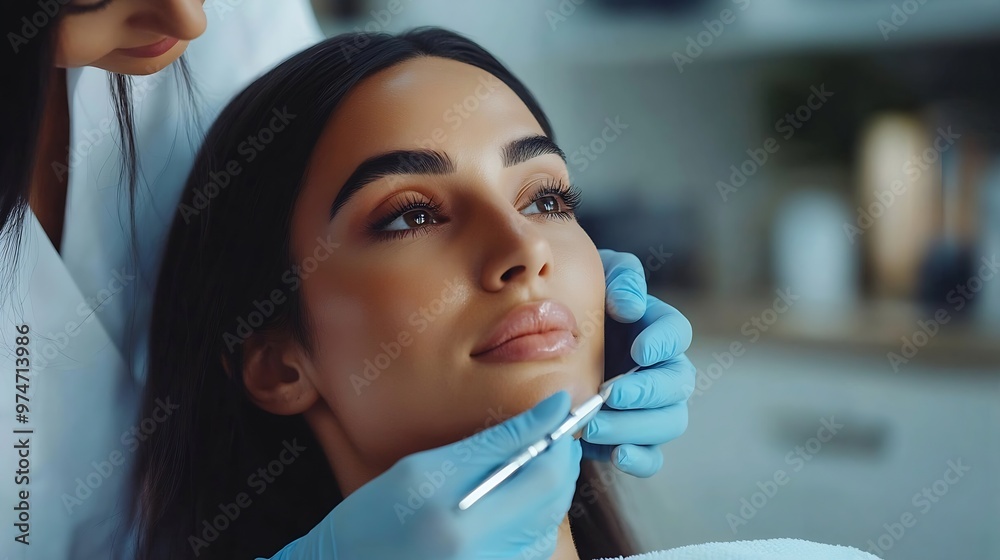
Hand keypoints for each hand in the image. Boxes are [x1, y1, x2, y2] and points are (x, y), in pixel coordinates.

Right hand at [265, 392, 581, 559]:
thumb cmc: (375, 517)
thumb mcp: (426, 468)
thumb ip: (496, 441)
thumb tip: (554, 407)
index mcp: (464, 525)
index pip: (545, 477)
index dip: (560, 440)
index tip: (558, 413)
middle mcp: (488, 559)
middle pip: (555, 502)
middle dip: (558, 462)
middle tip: (543, 435)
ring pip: (550, 524)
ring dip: (547, 490)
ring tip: (521, 467)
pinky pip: (534, 548)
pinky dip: (533, 519)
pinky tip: (507, 504)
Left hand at [585, 249, 695, 476]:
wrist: (538, 342)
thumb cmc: (571, 300)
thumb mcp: (596, 275)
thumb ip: (620, 278)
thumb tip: (631, 308)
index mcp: (654, 328)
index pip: (676, 333)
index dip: (663, 343)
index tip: (638, 351)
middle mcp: (659, 369)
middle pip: (678, 385)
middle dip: (647, 392)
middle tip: (611, 394)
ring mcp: (647, 406)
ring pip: (667, 423)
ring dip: (635, 426)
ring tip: (594, 424)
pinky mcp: (630, 437)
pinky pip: (651, 457)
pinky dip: (639, 459)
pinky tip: (616, 454)